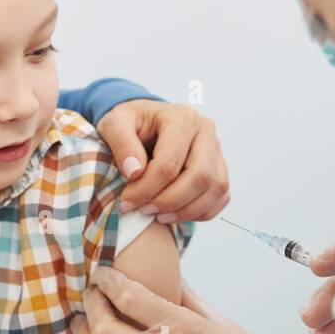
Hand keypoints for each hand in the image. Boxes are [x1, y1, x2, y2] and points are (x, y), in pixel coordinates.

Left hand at [71, 267, 287, 333]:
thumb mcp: (225, 324)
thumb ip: (191, 300)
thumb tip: (171, 276)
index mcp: (179, 326)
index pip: (127, 295)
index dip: (108, 280)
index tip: (103, 274)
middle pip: (102, 325)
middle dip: (91, 305)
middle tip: (91, 297)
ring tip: (83, 326)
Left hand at [96, 100, 228, 222]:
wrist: (143, 122)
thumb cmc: (130, 123)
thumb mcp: (114, 123)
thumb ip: (121, 142)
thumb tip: (135, 171)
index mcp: (181, 118)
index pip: (170, 162)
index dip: (147, 188)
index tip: (126, 201)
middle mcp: (205, 131)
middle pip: (199, 176)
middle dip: (169, 201)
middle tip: (143, 210)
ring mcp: (216, 150)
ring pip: (214, 188)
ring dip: (186, 210)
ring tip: (157, 215)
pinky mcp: (219, 167)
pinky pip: (221, 196)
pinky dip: (200, 212)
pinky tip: (174, 214)